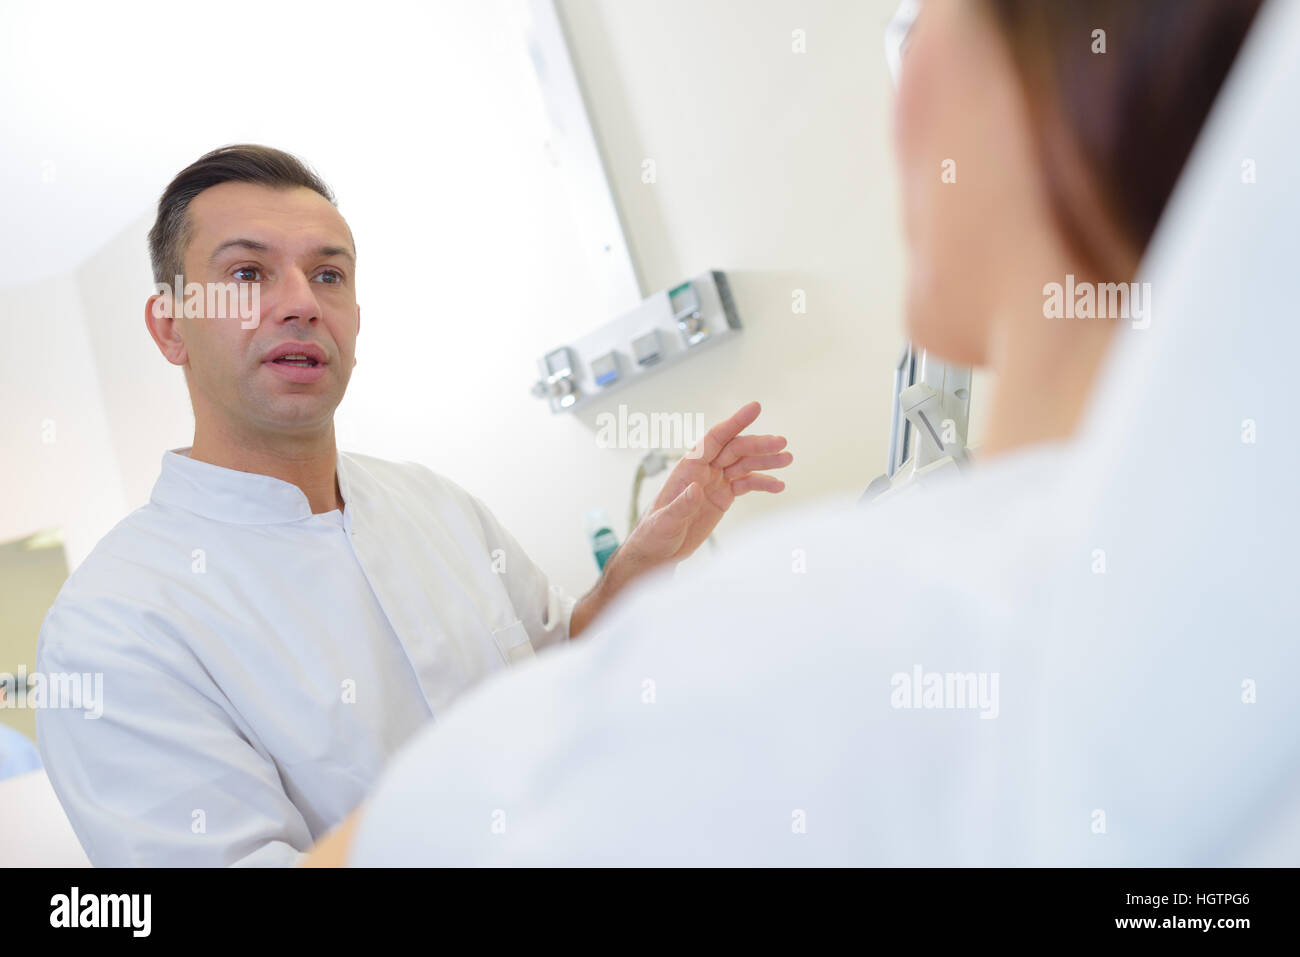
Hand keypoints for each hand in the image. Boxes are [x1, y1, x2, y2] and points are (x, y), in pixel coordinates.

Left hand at [618, 401, 791, 573]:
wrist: (658, 552)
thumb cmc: (654, 533)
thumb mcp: (665, 522)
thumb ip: (680, 505)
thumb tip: (697, 487)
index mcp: (687, 468)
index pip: (714, 439)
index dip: (735, 422)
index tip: (755, 408)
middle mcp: (703, 470)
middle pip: (735, 449)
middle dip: (758, 445)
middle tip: (782, 443)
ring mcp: (715, 482)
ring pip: (744, 464)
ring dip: (766, 461)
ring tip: (788, 459)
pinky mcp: (723, 497)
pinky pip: (746, 484)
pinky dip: (763, 483)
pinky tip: (778, 485)